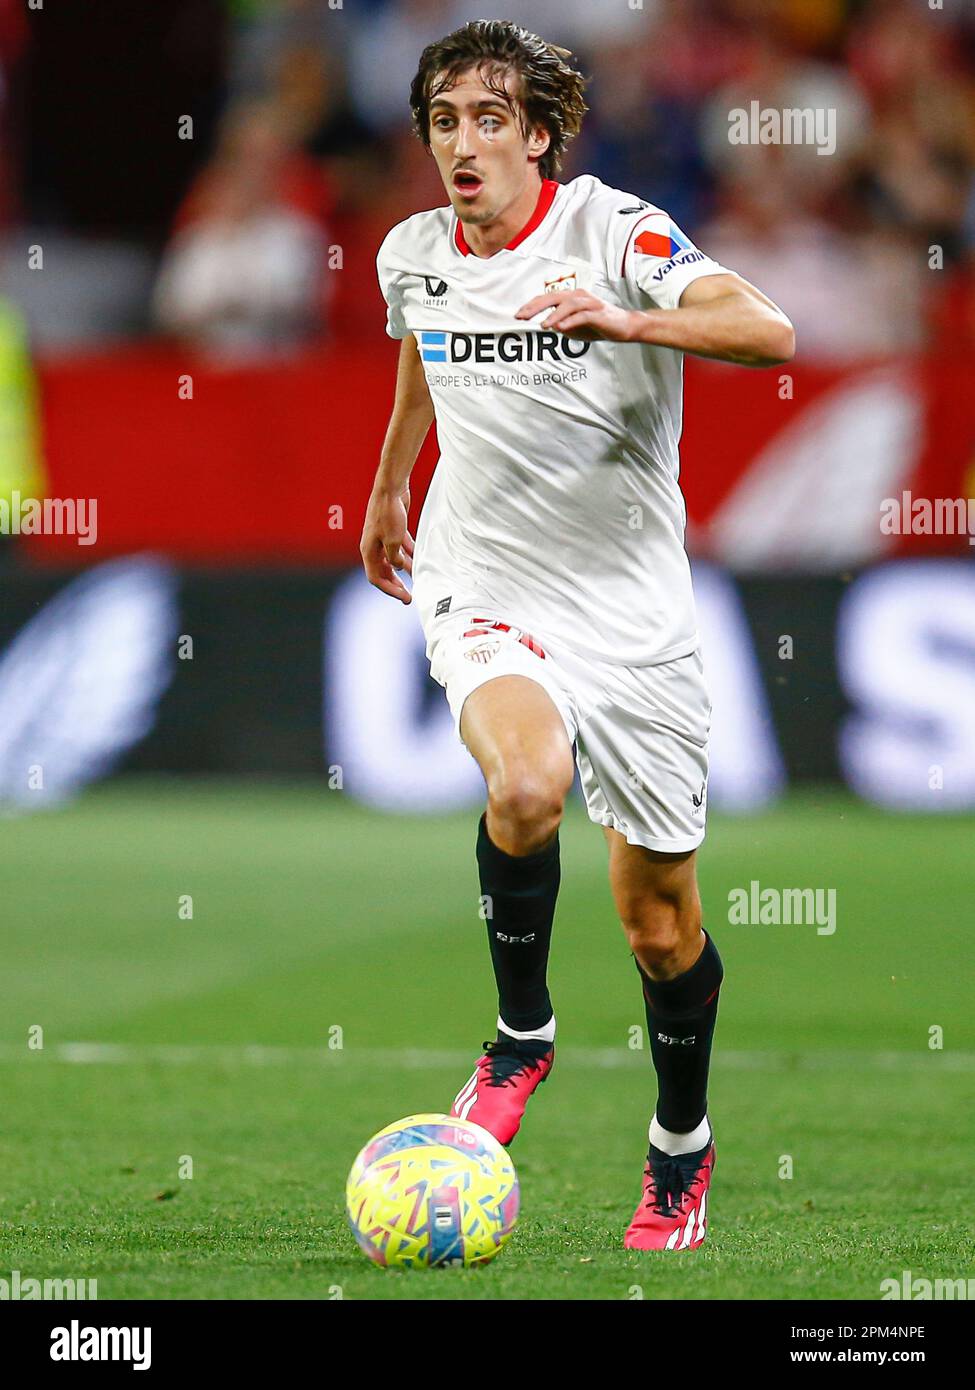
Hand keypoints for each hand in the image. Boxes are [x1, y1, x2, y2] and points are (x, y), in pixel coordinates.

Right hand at [360, 486, 413, 603]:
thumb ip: (396, 558)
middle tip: (409, 597)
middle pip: (384, 571)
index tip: (404, 597)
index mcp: (368, 551)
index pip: (375, 577)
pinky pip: (401, 548)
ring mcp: (383, 538)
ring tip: (417, 580)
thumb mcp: (393, 540)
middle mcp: (373, 546)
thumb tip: (399, 568)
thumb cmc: (388, 513)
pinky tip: (420, 561)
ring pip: (393, 560)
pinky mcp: (393, 530)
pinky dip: (409, 555)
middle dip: (396, 584)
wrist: (391, 488)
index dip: (389, 589)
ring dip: (405, 571)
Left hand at [514, 290, 639, 341]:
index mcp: (571, 298)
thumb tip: (547, 325)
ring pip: (568, 305)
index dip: (532, 305)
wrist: (624, 327)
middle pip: (554, 297)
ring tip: (543, 325)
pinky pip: (582, 315)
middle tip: (522, 316)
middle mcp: (579, 296)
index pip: (548, 298)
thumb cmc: (598, 325)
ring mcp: (589, 303)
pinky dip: (570, 321)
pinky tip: (560, 328)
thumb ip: (561, 325)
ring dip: (554, 314)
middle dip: (536, 306)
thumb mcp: (575, 327)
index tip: (518, 315)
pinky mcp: (598, 313)